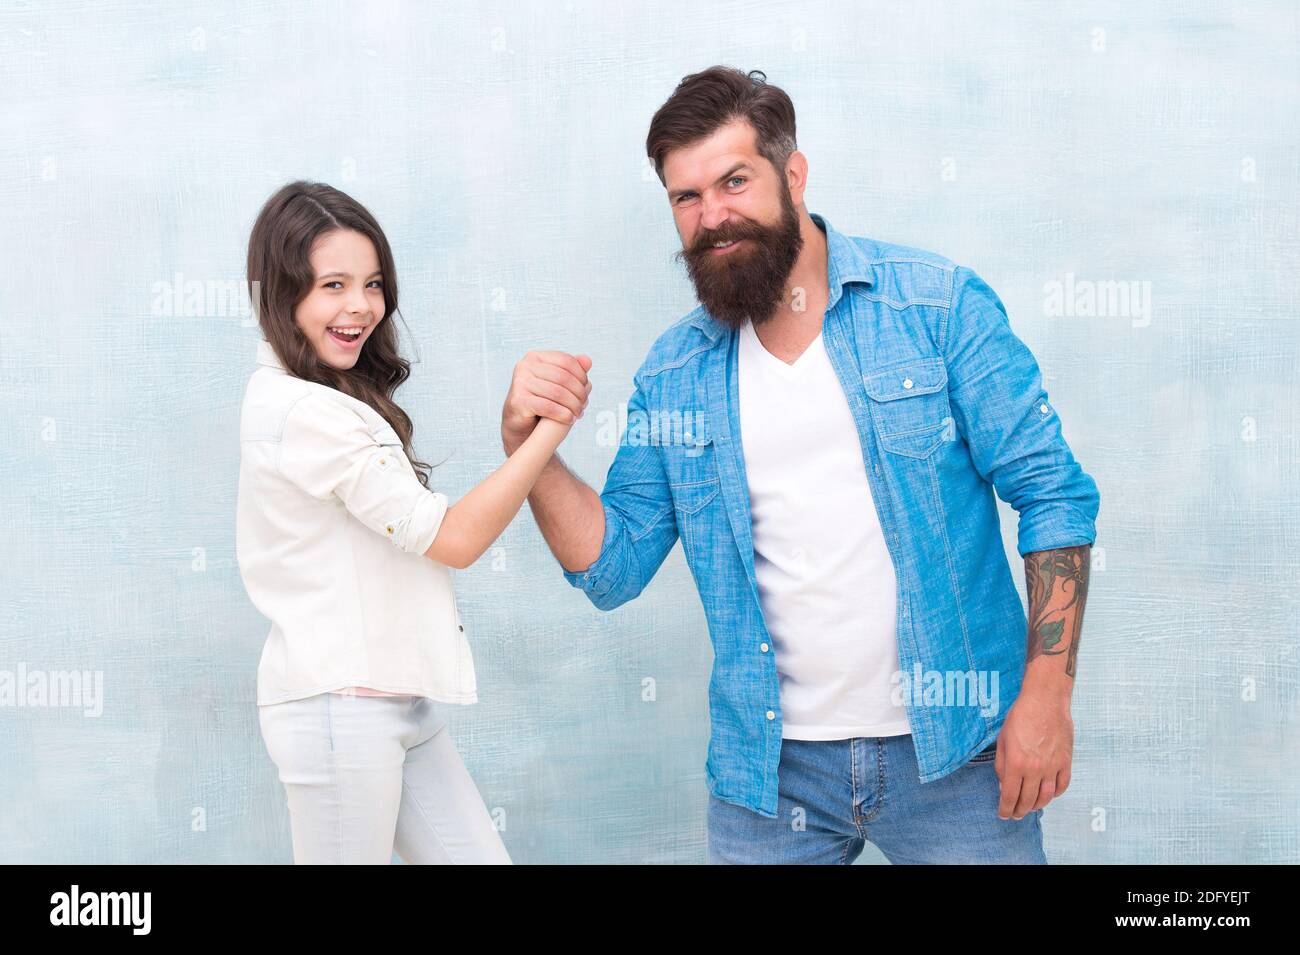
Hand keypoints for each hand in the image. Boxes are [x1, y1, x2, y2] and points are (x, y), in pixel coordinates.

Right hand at [501, 351, 591, 454]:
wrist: (519, 423)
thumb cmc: (540, 400)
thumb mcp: (556, 383)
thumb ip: (571, 371)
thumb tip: (588, 360)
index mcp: (535, 357)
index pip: (566, 361)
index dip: (581, 375)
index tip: (587, 389)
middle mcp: (525, 366)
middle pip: (563, 377)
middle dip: (579, 392)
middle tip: (584, 405)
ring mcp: (520, 382)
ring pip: (557, 392)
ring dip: (573, 405)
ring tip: (579, 413)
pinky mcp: (519, 400)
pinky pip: (548, 406)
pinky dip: (563, 414)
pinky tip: (570, 419)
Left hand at [993, 689, 1073, 819]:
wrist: (1045, 701)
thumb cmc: (1020, 716)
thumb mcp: (1003, 740)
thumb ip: (1002, 765)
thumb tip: (1004, 784)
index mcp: (1016, 763)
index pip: (1010, 795)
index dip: (1005, 809)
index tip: (1003, 814)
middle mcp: (1035, 769)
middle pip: (1028, 800)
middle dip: (1019, 811)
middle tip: (1015, 815)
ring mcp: (1053, 767)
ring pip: (1046, 797)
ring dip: (1037, 806)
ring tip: (1030, 808)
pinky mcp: (1066, 762)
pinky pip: (1062, 785)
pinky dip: (1055, 794)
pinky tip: (1048, 794)